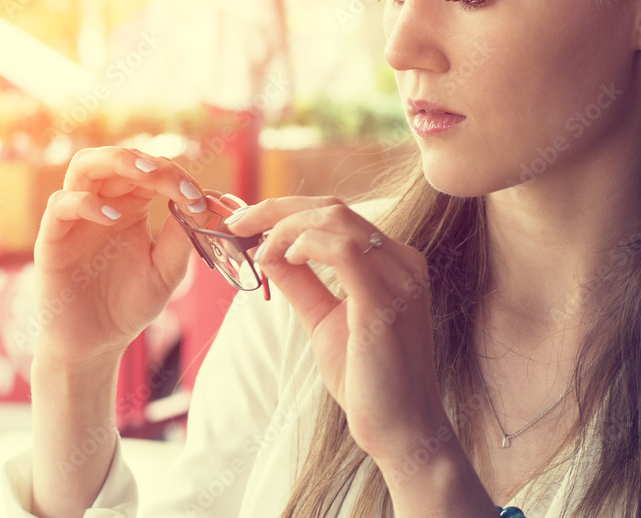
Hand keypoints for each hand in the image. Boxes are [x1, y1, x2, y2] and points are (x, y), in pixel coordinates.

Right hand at [32, 146, 211, 367]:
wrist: (95, 344)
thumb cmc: (129, 306)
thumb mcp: (166, 271)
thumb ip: (180, 238)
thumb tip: (199, 203)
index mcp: (130, 207)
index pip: (149, 172)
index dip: (175, 176)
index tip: (198, 197)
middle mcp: (102, 205)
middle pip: (117, 159)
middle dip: (148, 161)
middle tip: (171, 177)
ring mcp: (75, 219)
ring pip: (84, 166)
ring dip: (117, 162)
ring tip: (147, 176)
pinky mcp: (52, 239)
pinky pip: (61, 205)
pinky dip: (87, 203)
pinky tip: (114, 217)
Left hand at [226, 196, 447, 467]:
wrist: (401, 430)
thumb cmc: (368, 380)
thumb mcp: (325, 320)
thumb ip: (301, 283)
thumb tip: (267, 252)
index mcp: (393, 262)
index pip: (337, 215)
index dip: (287, 210)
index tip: (246, 222)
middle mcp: (402, 262)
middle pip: (334, 209)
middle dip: (278, 210)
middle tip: (238, 224)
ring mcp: (399, 278)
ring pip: (335, 221)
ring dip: (286, 228)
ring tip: (260, 251)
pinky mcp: (385, 301)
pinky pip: (344, 251)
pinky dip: (307, 245)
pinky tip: (286, 259)